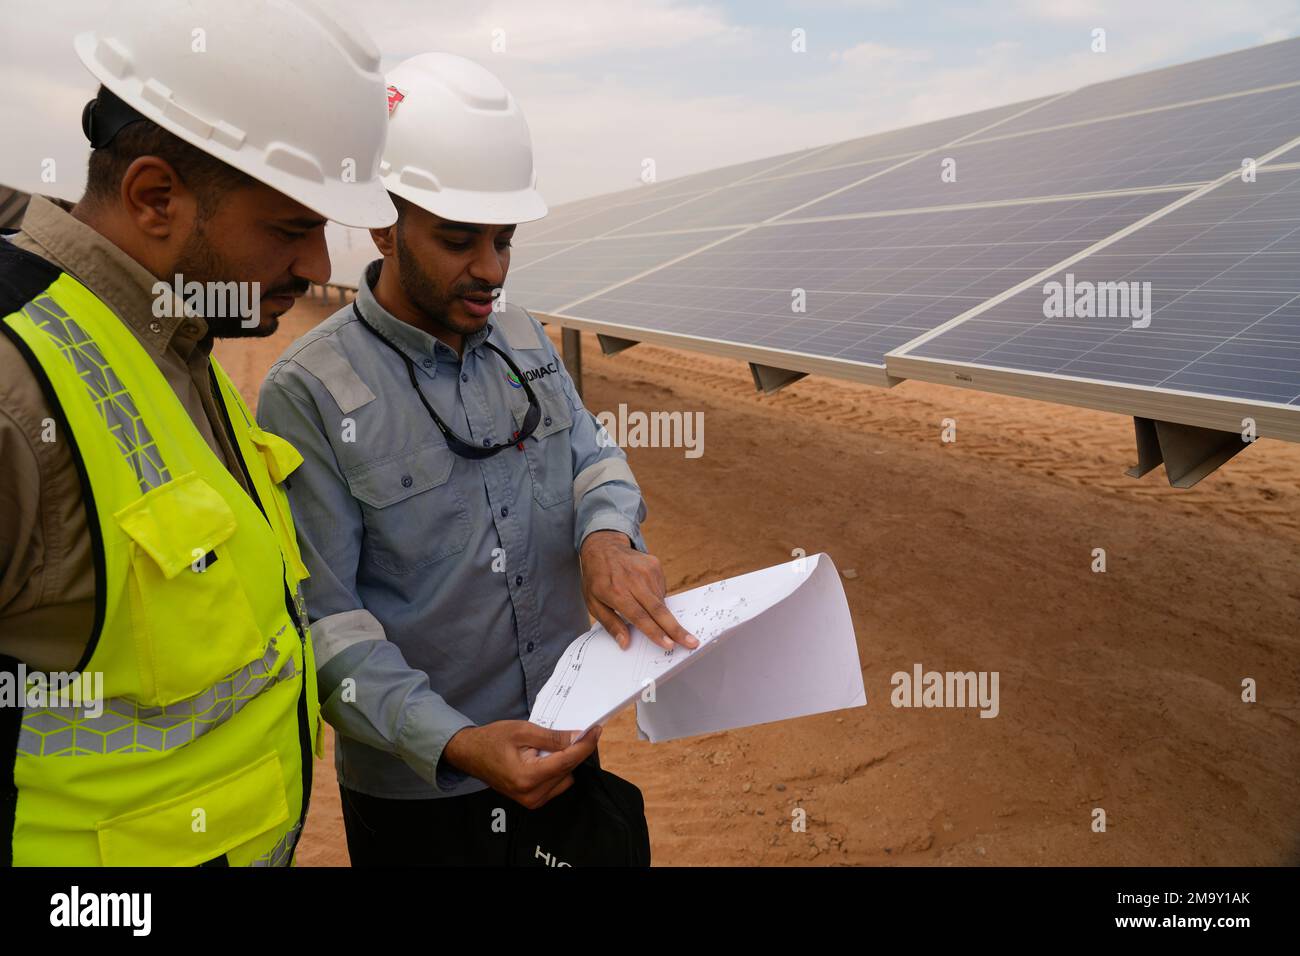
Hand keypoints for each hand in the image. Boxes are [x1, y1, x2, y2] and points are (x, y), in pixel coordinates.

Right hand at [442, 721, 599, 809]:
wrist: (470, 754)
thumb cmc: (493, 740)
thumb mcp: (524, 731)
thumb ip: (553, 737)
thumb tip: (578, 737)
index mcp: (528, 777)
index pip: (567, 761)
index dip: (585, 745)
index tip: (596, 730)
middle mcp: (532, 795)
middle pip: (568, 771)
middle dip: (573, 751)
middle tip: (571, 732)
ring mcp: (532, 801)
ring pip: (565, 778)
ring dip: (564, 761)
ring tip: (548, 747)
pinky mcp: (533, 801)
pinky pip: (556, 784)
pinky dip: (557, 770)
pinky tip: (544, 758)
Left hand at [579, 530, 697, 651]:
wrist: (603, 547)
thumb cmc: (597, 579)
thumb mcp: (593, 603)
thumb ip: (610, 624)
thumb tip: (625, 643)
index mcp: (616, 593)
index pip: (640, 616)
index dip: (655, 632)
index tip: (669, 645)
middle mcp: (634, 581)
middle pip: (659, 610)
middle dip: (676, 629)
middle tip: (692, 642)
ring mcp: (646, 571)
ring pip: (661, 602)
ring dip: (660, 614)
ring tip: (641, 604)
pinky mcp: (655, 565)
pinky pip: (661, 590)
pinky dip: (656, 598)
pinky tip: (642, 592)